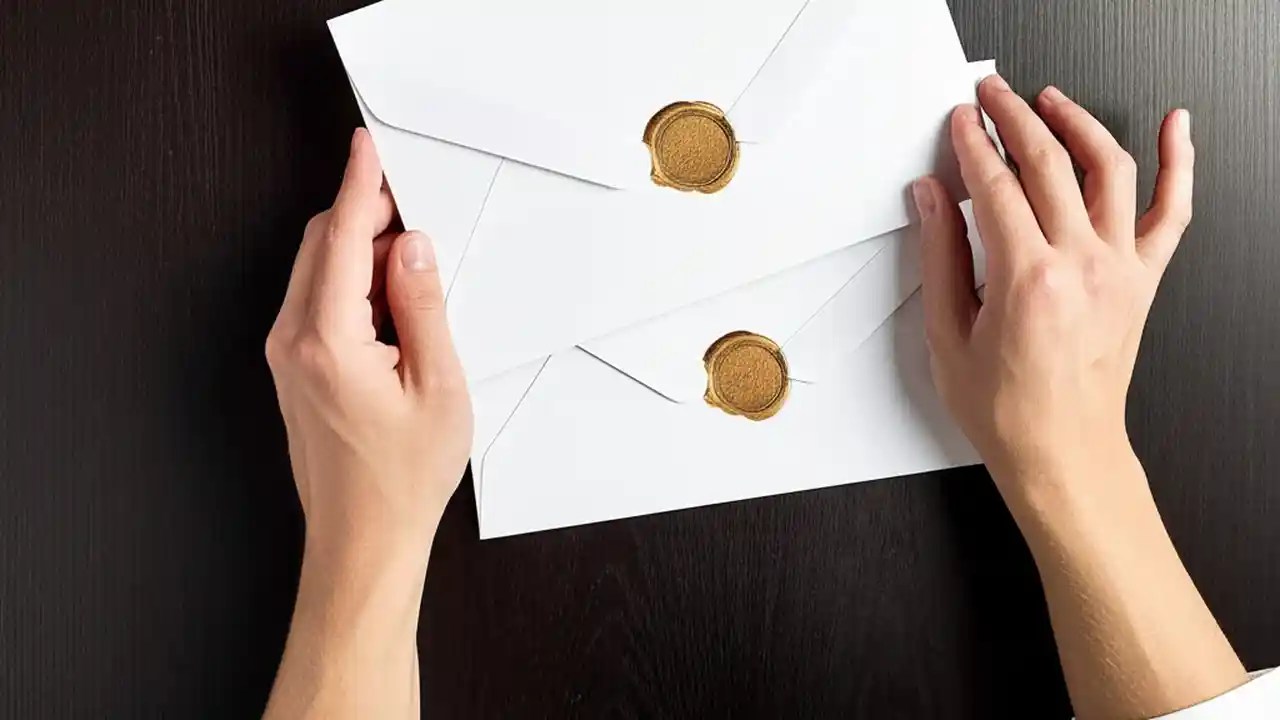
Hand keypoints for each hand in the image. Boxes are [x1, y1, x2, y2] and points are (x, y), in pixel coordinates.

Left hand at [266, 128, 472, 562]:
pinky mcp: (293, 370)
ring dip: (364, 259)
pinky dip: (354, 290)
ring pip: (320, 273)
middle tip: (418, 223)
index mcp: (329, 340)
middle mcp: (293, 341)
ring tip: (417, 288)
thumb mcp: (438, 386)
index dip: (361, 186)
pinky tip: (393, 315)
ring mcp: (286, 357)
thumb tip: (413, 249)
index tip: (368, 151)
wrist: (363, 540)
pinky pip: (318, 304)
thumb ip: (423, 306)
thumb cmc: (400, 478)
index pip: (342, 237)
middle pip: (322, 245)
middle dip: (368, 221)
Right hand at [914, 79, 1245, 719]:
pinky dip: (1179, 164)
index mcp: (1027, 279)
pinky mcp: (1143, 281)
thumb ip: (940, 256)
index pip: (995, 185)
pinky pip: (1172, 212)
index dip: (971, 145)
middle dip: (1013, 118)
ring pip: (1108, 170)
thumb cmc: (1009, 412)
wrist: (1064, 453)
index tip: (959, 124)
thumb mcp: (948, 337)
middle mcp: (1081, 265)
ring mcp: (1120, 269)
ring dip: (1077, 124)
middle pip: (1048, 164)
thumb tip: (931, 199)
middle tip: (990, 98)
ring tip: (1050, 102)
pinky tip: (1176, 130)